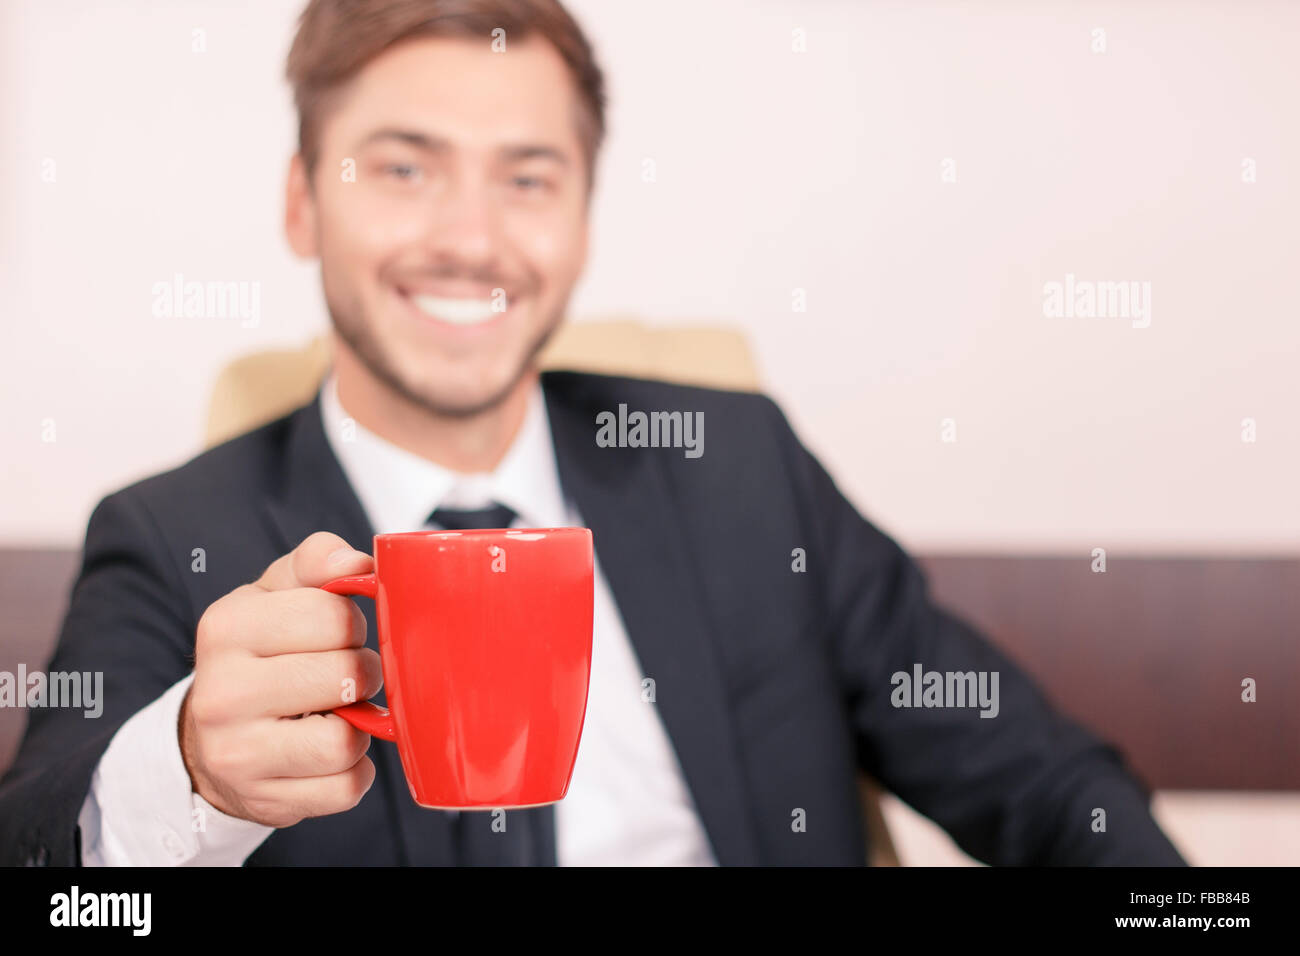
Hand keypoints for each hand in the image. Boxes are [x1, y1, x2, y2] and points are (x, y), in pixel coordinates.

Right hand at [179, 532, 381, 826]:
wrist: (210, 741)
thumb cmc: (259, 655)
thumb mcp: (274, 596)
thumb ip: (317, 563)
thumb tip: (361, 563)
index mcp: (226, 627)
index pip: (333, 615)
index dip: (352, 623)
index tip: (337, 633)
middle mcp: (222, 693)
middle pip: (347, 675)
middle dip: (362, 672)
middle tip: (346, 675)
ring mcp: (238, 754)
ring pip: (346, 740)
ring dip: (360, 725)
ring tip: (338, 714)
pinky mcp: (265, 801)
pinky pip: (346, 787)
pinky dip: (354, 770)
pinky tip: (328, 753)